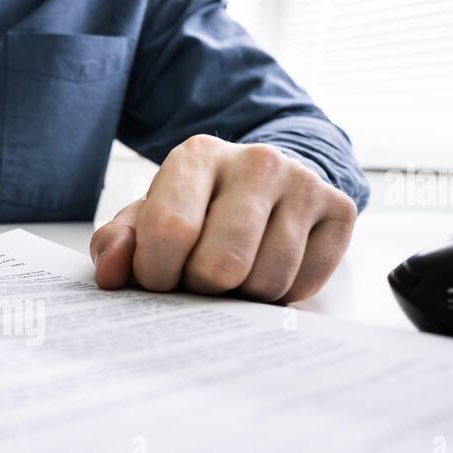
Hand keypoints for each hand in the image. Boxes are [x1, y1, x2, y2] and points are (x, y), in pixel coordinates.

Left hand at [89, 136, 357, 302]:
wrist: (269, 180)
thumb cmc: (199, 208)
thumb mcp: (149, 218)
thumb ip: (118, 244)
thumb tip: (112, 273)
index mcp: (198, 156)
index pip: (170, 230)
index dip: (157, 273)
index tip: (158, 278)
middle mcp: (257, 161)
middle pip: (222, 265)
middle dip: (202, 288)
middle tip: (199, 278)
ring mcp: (304, 183)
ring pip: (266, 281)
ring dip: (242, 296)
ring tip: (235, 273)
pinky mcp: (340, 209)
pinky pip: (303, 285)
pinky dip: (279, 295)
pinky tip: (267, 269)